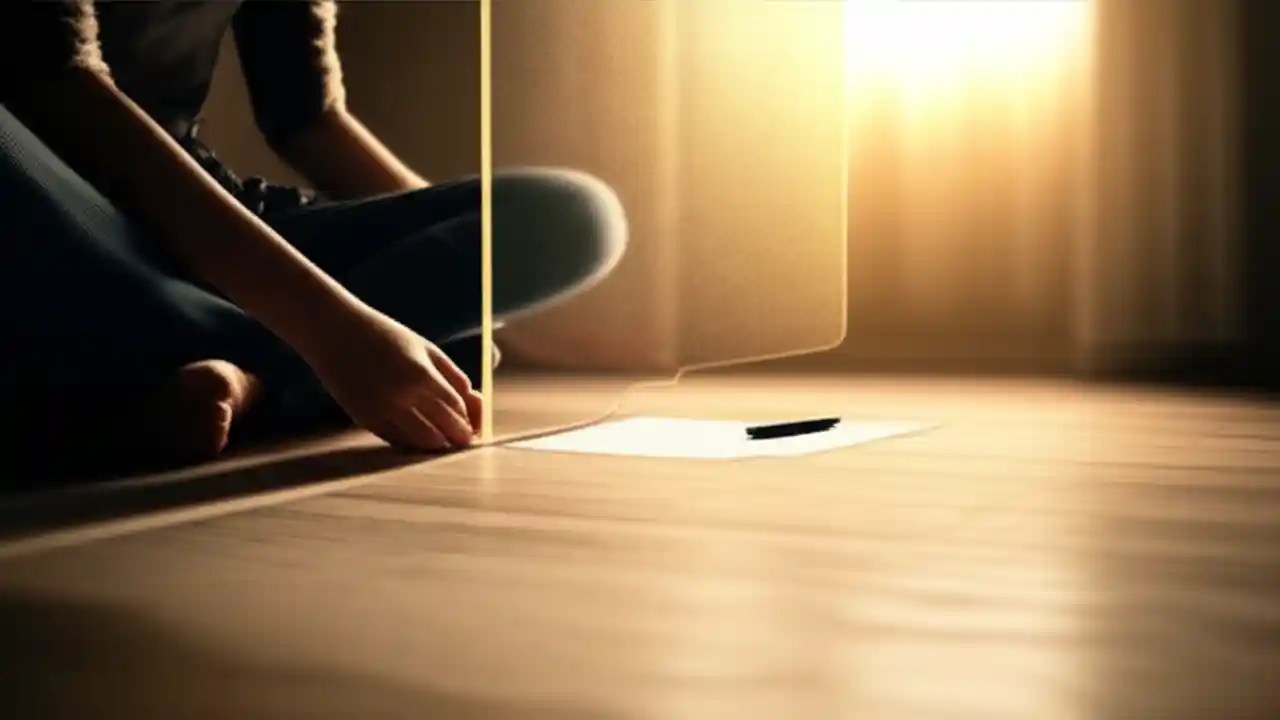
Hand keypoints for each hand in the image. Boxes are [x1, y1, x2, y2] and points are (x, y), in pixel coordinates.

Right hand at [306, 306, 482, 450]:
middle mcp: (402, 397)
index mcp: (421, 375)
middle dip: (458, 437)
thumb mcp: (425, 348)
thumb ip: (452, 375)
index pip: (456, 409)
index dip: (467, 419)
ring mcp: (382, 411)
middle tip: (463, 439)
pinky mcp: (365, 419)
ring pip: (420, 441)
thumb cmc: (385, 336)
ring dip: (436, 443)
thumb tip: (473, 401)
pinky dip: (412, 441)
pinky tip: (419, 435)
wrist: (335, 333)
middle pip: (442, 430)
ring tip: (444, 439)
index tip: (472, 424)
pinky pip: (397, 440)